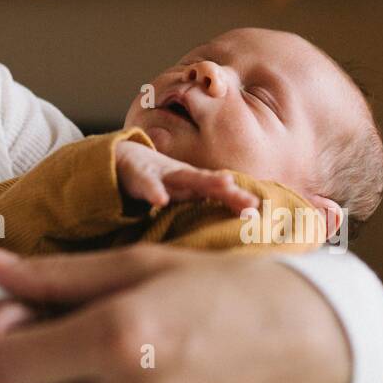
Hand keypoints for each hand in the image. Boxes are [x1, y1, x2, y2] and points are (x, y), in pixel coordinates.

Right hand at [115, 140, 258, 214]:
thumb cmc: (157, 180)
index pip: (220, 192)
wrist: (122, 158)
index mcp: (192, 183)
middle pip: (211, 184)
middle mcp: (183, 177)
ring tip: (226, 184)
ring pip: (187, 178)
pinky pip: (148, 186)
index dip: (237, 200)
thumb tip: (220, 224)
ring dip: (206, 181)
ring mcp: (163, 175)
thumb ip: (199, 203)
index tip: (260, 211)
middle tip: (252, 202)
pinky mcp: (141, 176)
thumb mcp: (179, 192)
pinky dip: (154, 191)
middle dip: (232, 193)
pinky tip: (160, 201)